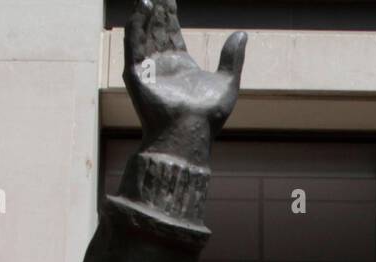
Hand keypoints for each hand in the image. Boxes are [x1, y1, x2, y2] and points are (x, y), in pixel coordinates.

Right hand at [124, 0, 246, 161]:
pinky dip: (137, 24)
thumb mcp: (227, 83)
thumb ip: (232, 58)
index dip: (170, 16)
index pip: (171, 33)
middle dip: (159, 11)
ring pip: (143, 33)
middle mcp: (162, 65)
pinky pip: (134, 43)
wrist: (190, 134)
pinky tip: (145, 7)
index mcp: (181, 66)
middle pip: (157, 30)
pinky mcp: (137, 73)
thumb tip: (242, 34)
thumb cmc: (208, 116)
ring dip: (146, 14)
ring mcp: (148, 69)